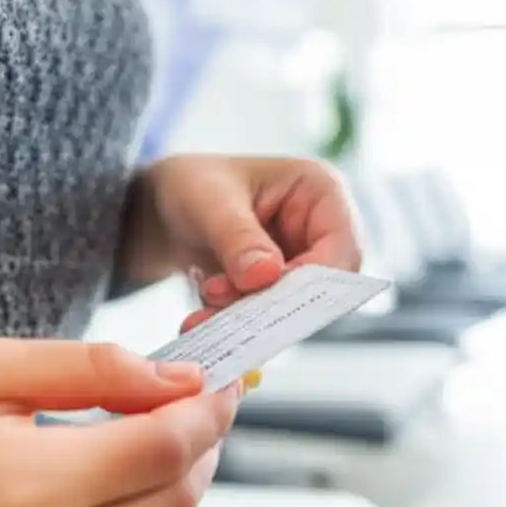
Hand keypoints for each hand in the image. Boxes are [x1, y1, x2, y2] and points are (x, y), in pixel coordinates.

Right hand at [0, 340, 239, 506]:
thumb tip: (178, 380)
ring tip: (158, 439)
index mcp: (25, 489)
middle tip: (198, 405)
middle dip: (202, 448)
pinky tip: (119, 489)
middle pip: (176, 503)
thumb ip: (93, 369)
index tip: (221, 380)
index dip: (207, 411)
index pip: (164, 451)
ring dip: (177, 489)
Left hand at [118, 155, 362, 319]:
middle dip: (272, 304)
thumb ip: (237, 238)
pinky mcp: (276, 291)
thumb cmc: (193, 184)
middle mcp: (319, 230)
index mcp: (322, 191)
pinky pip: (267, 319)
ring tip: (202, 315)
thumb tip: (265, 276)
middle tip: (226, 308)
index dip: (314, 279)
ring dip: (247, 319)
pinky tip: (200, 319)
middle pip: (323, 286)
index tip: (264, 290)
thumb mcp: (209, 202)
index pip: (343, 247)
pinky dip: (234, 322)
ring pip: (292, 310)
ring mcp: (299, 263)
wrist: (162, 209)